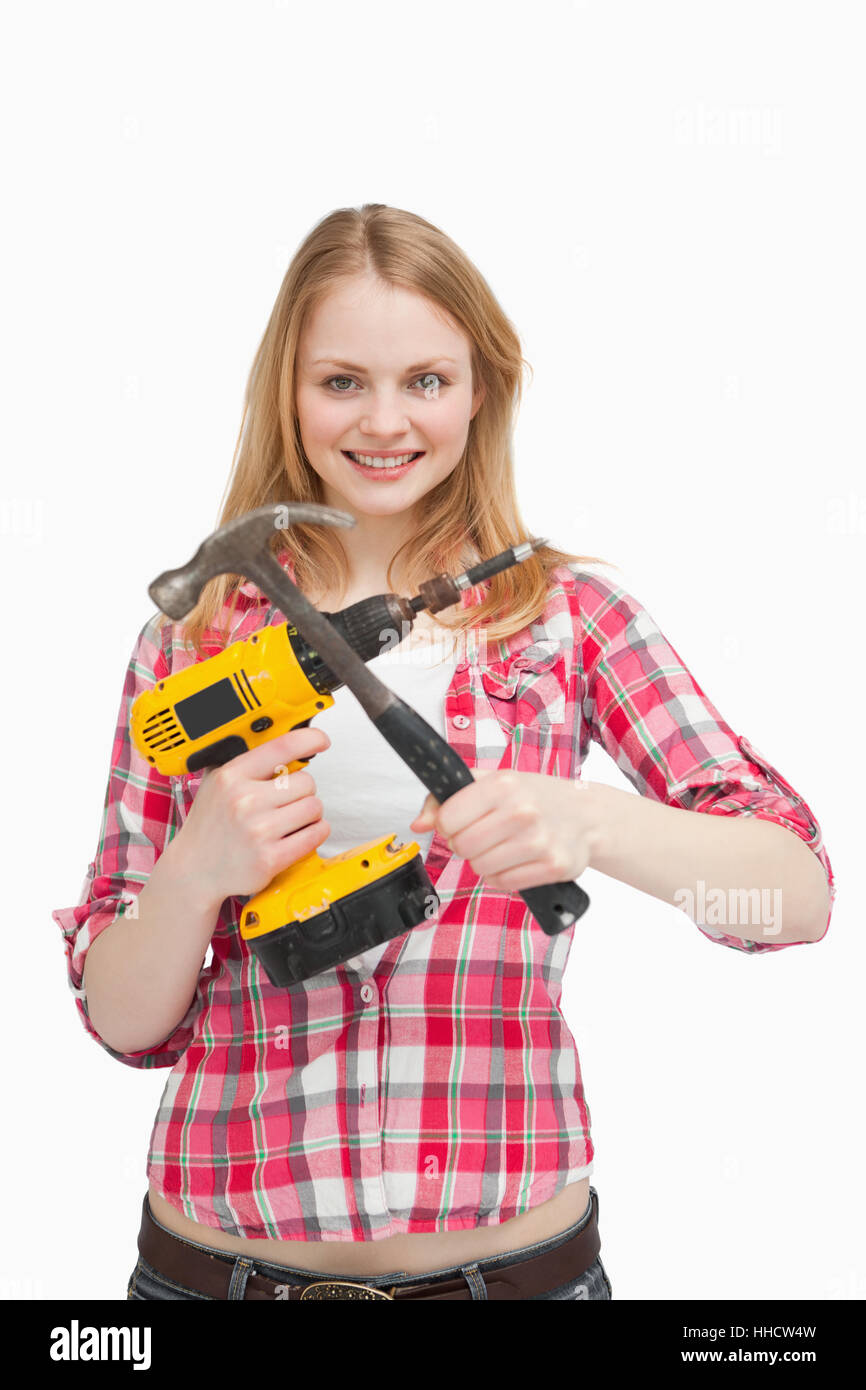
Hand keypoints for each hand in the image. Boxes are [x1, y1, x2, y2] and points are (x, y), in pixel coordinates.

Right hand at [173, 727, 331, 901]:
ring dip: (309, 814)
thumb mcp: (217, 783)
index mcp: (231, 777)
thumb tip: (284, 743)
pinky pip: (315, 834)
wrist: (194, 870)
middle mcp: (244, 801)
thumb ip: (246, 762)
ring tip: (289, 820)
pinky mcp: (270, 858)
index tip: (320, 740)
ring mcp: (258, 830)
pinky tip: (297, 834)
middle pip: (307, 781)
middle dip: (302, 791)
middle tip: (286, 802)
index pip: (282, 747)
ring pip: (314, 807)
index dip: (309, 739)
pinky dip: (315, 833)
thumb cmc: (209, 827)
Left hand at [409, 769, 601, 892]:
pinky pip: (504, 883)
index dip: (449, 825)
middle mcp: (522, 811)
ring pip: (480, 868)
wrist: (586, 814)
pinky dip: (504, 876)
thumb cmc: (534, 797)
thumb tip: (418, 824)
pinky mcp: (553, 866)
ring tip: (505, 845)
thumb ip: (447, 798)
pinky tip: (518, 859)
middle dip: (467, 844)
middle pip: (461, 847)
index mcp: (503, 784)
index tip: (463, 821)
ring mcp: (540, 841)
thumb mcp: (491, 783)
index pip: (447, 820)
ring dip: (486, 861)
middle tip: (487, 834)